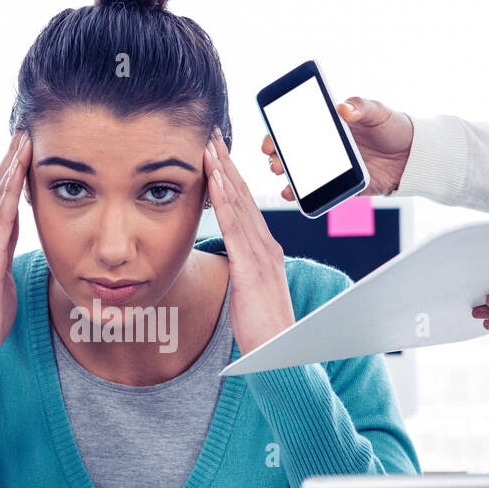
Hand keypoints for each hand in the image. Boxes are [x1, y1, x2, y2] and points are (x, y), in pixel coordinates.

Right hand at [0, 132, 30, 361]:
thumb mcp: (0, 277)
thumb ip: (4, 251)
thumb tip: (14, 231)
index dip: (9, 172)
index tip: (24, 148)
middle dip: (9, 160)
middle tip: (24, 131)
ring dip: (9, 170)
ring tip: (22, 143)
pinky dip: (6, 198)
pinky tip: (15, 179)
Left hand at [205, 129, 296, 353]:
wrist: (279, 354)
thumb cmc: (261, 327)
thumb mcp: (248, 290)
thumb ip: (241, 269)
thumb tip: (230, 259)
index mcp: (264, 249)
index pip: (244, 204)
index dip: (229, 175)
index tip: (214, 151)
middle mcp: (266, 246)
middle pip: (243, 195)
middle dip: (226, 163)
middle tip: (210, 134)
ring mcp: (261, 256)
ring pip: (239, 205)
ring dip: (222, 172)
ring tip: (208, 146)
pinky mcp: (252, 270)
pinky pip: (235, 229)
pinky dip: (224, 201)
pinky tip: (213, 181)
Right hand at [261, 96, 413, 198]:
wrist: (413, 156)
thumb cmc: (393, 128)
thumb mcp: (378, 112)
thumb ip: (361, 106)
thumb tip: (343, 107)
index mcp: (327, 126)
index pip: (295, 129)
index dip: (277, 133)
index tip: (270, 139)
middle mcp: (324, 148)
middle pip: (291, 154)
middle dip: (277, 158)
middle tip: (276, 161)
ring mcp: (330, 169)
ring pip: (299, 175)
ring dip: (286, 177)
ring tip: (283, 175)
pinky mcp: (340, 187)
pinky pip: (318, 194)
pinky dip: (303, 196)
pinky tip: (293, 194)